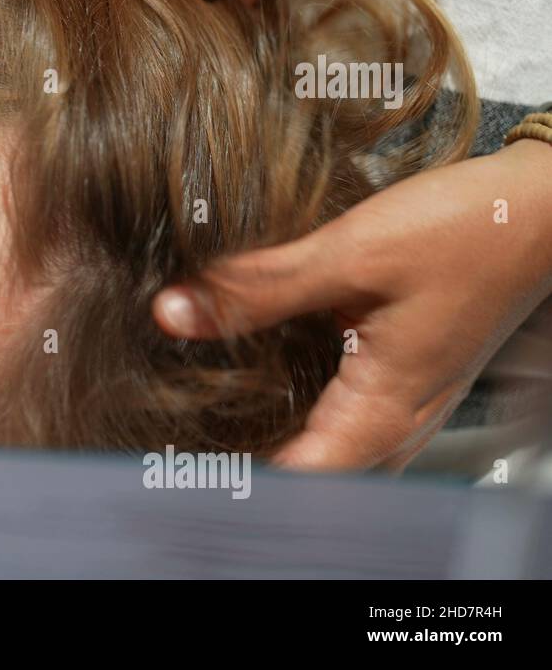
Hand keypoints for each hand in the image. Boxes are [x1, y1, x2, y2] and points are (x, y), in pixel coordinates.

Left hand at [151, 140, 551, 469]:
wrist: (545, 206)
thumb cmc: (472, 231)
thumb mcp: (351, 252)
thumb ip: (258, 288)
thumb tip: (174, 314)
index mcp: (381, 414)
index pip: (295, 483)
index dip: (232, 474)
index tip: (177, 447)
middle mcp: (396, 425)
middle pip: (309, 476)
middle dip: (244, 460)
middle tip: (181, 429)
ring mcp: (405, 406)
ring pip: (327, 451)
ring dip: (270, 435)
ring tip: (205, 409)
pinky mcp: (404, 378)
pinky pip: (343, 419)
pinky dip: (296, 408)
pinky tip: (256, 375)